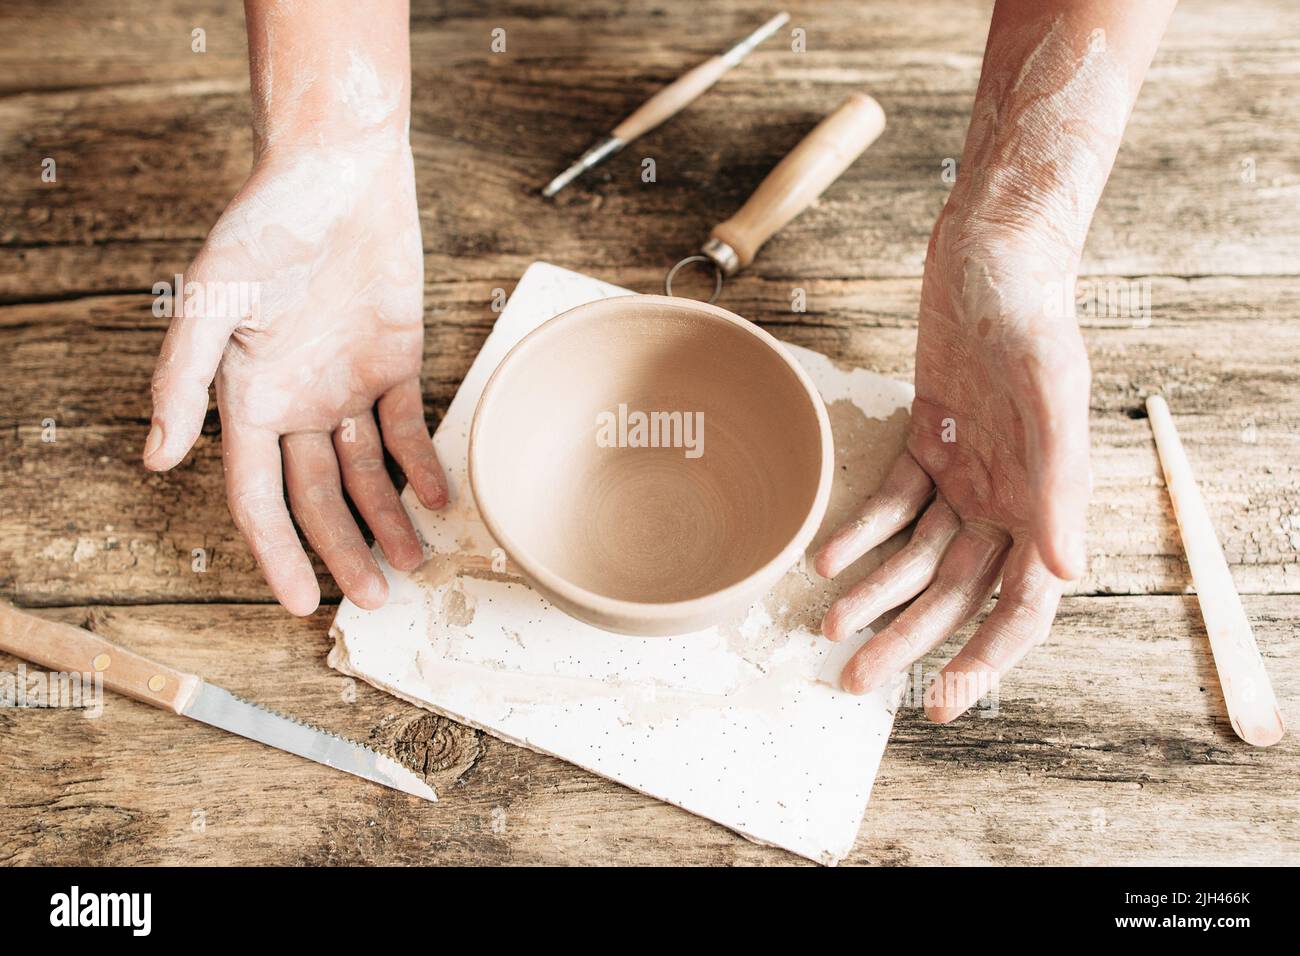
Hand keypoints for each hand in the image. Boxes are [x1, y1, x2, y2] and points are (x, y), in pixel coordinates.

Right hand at [144, 137, 446, 614]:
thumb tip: (155, 458)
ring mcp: (346, 385)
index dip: (276, 553)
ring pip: (367, 473)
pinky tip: (438, 497)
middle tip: (375, 599)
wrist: (340, 171)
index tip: (299, 604)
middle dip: (343, 550)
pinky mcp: (395, 363)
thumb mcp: (211, 296)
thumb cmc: (266, 224)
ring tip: (415, 562)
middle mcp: (295, 401)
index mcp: (245, 397)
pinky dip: (423, 463)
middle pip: (318, 497)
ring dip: (389, 518)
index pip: (257, 496)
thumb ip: (182, 376)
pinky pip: (408, 428)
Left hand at [815, 202, 1091, 720]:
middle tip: (856, 679)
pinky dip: (861, 531)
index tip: (940, 701)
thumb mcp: (1050, 392)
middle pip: (956, 593)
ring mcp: (968, 473)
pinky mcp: (930, 442)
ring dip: (875, 593)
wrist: (988, 253)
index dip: (985, 658)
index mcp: (1049, 500)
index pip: (1022, 604)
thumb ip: (1059, 482)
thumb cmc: (1030, 312)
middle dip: (908, 640)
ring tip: (828, 627)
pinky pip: (893, 502)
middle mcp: (1010, 497)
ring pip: (918, 556)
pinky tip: (824, 557)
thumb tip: (1068, 569)